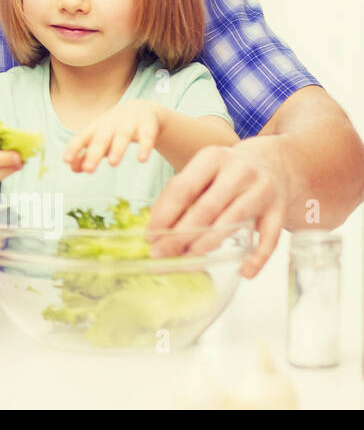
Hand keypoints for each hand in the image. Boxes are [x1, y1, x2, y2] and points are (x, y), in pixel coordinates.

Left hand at [63, 100, 160, 172]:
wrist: (142, 109)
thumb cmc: (114, 129)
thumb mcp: (100, 140)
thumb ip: (86, 154)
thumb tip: (73, 168)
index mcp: (96, 128)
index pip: (81, 137)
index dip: (74, 148)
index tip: (66, 161)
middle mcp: (111, 124)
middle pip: (101, 139)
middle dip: (94, 154)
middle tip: (88, 169)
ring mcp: (129, 124)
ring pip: (122, 136)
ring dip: (117, 149)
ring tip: (112, 163)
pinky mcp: (148, 126)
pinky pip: (146, 136)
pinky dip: (144, 147)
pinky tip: (142, 159)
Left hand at [148, 140, 286, 277]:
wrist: (274, 162)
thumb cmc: (226, 172)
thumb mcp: (203, 170)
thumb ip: (181, 192)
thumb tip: (155, 226)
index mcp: (212, 158)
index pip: (183, 188)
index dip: (164, 214)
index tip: (150, 235)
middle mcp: (239, 171)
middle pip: (207, 207)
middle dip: (181, 234)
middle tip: (162, 252)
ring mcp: (262, 190)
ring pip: (234, 221)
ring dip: (209, 243)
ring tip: (190, 259)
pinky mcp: (279, 209)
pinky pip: (270, 237)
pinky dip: (257, 257)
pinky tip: (244, 271)